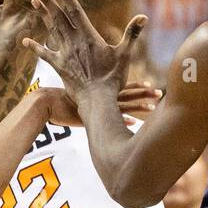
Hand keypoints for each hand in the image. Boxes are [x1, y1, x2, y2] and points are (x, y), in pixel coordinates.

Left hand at [22, 0, 145, 101]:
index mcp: (89, 36)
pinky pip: (45, 54)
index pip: (75, 11)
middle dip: (48, 1)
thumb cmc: (113, 79)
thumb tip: (144, 16)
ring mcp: (65, 54)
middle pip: (59, 17)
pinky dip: (35, 47)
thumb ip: (132, 34)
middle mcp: (74, 42)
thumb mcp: (125, 54)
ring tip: (33, 2)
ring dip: (42, 15)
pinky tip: (25, 41)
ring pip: (51, 30)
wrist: (98, 101)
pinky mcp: (59, 67)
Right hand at [43, 81, 161, 128]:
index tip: (152, 86)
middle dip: (144, 94)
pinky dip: (121, 120)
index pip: (124, 87)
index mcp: (101, 89)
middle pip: (128, 94)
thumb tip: (97, 89)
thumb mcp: (77, 89)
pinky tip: (133, 122)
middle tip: (160, 93)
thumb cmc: (61, 97)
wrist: (46, 102)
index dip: (139, 86)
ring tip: (152, 107)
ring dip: (138, 107)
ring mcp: (97, 107)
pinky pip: (110, 119)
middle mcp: (102, 96)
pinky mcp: (91, 116)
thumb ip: (89, 88)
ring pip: (122, 106)